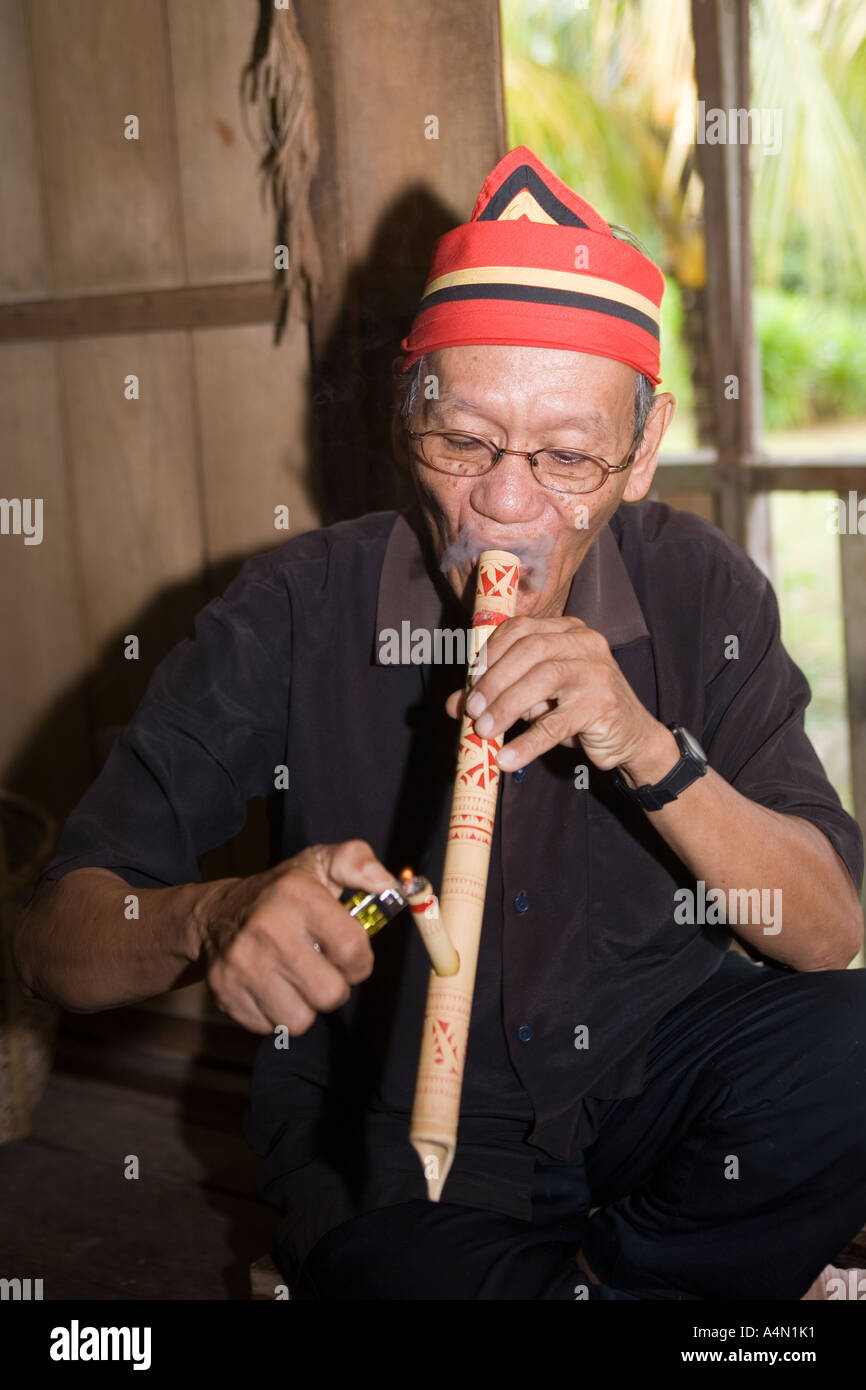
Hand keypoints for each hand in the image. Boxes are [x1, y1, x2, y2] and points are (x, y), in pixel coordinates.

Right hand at [197, 840, 395, 1035]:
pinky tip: (271, 988)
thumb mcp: (317, 864)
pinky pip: (270, 1028)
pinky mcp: (225, 992)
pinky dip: (276, 1014)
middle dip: (334, 988)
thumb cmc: (279, 894)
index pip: (352, 949)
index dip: (360, 961)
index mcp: (296, 895)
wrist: (213, 915)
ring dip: (305, 1005)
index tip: (350, 957)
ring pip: (300, 1020)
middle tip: (323, 971)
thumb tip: (385, 882)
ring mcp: (242, 964)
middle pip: (329, 993)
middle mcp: (267, 929)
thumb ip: (356, 861)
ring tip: (296, 980)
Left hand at [445, 615, 672, 777]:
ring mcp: (597, 671)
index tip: (469, 680)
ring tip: (484, 732)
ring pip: (544, 679)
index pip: (521, 629)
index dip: (491, 653)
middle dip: (494, 680)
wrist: (630, 737)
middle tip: (472, 710)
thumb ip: (498, 694)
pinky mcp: (603, 704)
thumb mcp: (535, 698)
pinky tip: (507, 758)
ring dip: (506, 706)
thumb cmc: (577, 710)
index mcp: (567, 630)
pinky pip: (557, 723)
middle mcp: (585, 642)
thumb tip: (454, 705)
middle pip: (530, 649)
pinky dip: (528, 742)